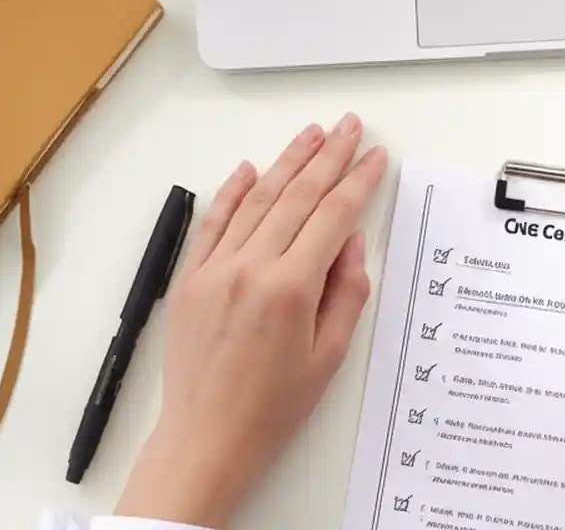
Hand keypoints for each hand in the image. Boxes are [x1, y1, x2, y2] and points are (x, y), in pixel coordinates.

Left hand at [116, 114, 387, 527]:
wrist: (207, 437)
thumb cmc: (273, 406)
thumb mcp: (330, 355)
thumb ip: (346, 293)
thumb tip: (352, 243)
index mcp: (291, 288)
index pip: (333, 217)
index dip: (358, 182)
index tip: (375, 157)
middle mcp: (251, 268)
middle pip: (297, 196)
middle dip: (328, 157)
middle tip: (350, 128)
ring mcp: (215, 270)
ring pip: (257, 201)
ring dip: (286, 162)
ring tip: (311, 134)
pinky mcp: (189, 279)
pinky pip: (212, 224)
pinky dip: (232, 193)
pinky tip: (250, 169)